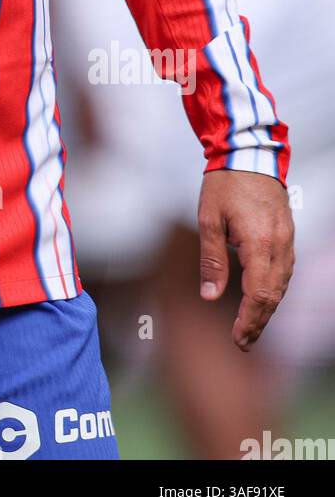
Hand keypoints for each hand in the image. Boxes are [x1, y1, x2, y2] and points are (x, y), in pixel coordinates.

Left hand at [197, 169, 294, 350]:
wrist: (250, 153)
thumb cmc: (225, 183)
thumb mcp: (209, 219)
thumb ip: (212, 260)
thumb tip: (210, 296)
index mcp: (259, 243)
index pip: (258, 295)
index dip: (248, 321)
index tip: (237, 339)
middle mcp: (279, 245)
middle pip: (274, 296)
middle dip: (259, 323)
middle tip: (243, 343)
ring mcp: (287, 240)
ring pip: (282, 286)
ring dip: (268, 310)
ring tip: (250, 328)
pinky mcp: (287, 235)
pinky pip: (285, 271)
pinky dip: (274, 291)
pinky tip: (263, 300)